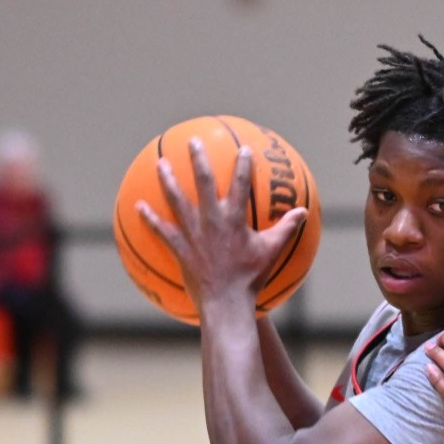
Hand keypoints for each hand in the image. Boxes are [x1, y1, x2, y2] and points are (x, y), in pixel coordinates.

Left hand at [136, 137, 305, 315]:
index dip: (242, 165)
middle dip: (198, 159)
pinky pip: (162, 231)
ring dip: (167, 180)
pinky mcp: (180, 248)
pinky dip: (150, 218)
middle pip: (203, 182)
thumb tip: (304, 212)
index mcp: (234, 218)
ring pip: (177, 200)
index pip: (240, 184)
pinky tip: (139, 207)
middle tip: (193, 142)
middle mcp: (212, 220)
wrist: (226, 302)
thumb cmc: (250, 278)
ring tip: (161, 163)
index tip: (243, 149)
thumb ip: (287, 228)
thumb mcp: (272, 251)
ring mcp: (193, 233)